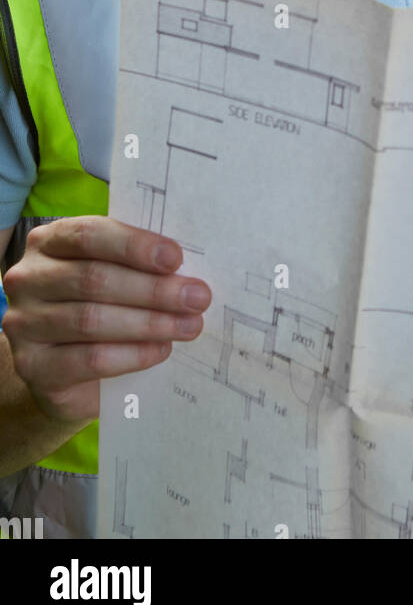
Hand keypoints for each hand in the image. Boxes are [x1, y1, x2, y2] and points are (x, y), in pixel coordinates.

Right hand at [2, 217, 211, 424]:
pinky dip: (131, 355)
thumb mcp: (114, 273)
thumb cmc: (100, 303)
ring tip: (189, 326)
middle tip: (197, 297)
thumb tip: (188, 270)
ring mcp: (24, 323)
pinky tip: (160, 350)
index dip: (135, 246)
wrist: (68, 369)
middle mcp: (28, 278)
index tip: (176, 259)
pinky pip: (88, 359)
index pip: (90, 235)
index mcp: (50, 241)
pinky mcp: (32, 366)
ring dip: (149, 323)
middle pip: (94, 279)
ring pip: (92, 319)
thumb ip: (137, 263)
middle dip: (153, 289)